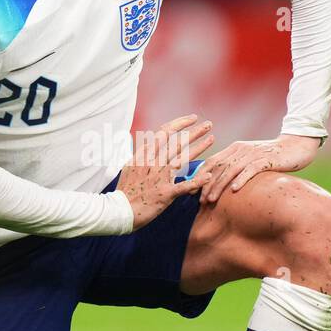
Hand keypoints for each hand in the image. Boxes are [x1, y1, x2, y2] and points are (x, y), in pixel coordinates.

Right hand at [117, 114, 214, 228]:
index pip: (164, 133)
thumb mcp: (129, 167)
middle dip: (194, 132)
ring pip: (182, 158)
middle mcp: (153, 163)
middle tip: (208, 124)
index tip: (192, 119)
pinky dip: (197, 181)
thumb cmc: (125, 191)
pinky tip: (208, 175)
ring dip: (199, 147)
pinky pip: (184, 186)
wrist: (119, 211)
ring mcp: (159, 177)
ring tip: (212, 138)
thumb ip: (141, 154)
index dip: (179, 124)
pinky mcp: (165, 193)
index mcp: (144, 155)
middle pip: (176, 143)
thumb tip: (148, 141)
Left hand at [198, 134, 320, 203]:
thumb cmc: (272, 156)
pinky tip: (235, 191)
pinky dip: (242, 180)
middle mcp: (241, 149)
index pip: (212, 162)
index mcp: (234, 148)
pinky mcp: (266, 159)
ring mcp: (253, 154)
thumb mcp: (250, 159)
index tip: (191, 190)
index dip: (200, 176)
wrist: (296, 146)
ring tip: (211, 200)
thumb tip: (222, 185)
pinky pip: (251, 170)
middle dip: (207, 184)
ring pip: (231, 170)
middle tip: (199, 200)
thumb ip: (237, 167)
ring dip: (219, 186)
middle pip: (218, 167)